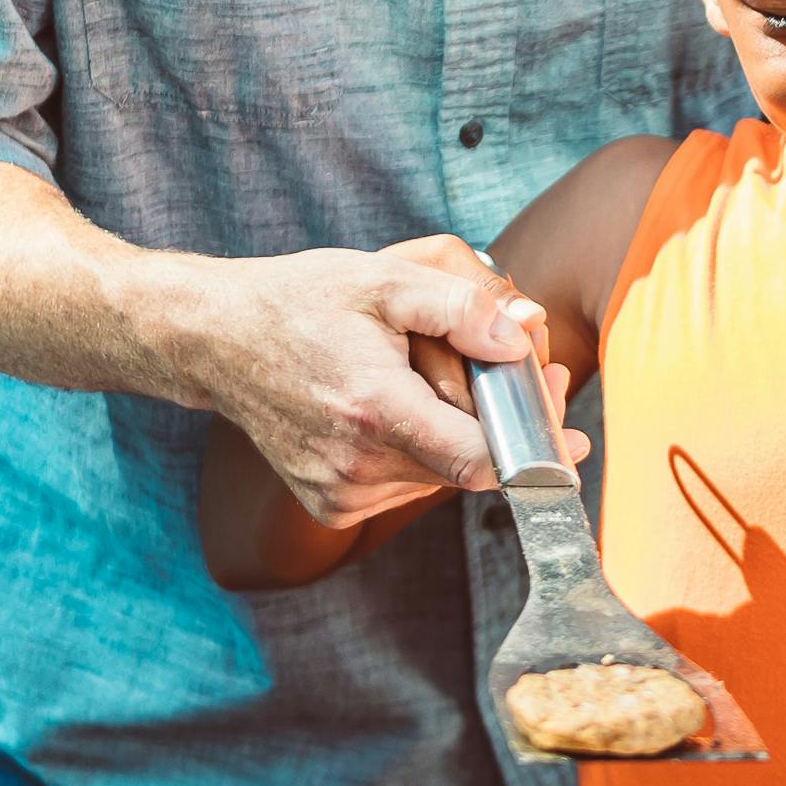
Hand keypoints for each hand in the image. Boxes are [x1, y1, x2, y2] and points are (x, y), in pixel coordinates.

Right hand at [162, 234, 578, 523]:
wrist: (216, 340)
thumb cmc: (300, 301)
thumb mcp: (383, 279)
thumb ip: (460, 305)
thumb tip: (524, 336)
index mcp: (373, 411)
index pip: (479, 461)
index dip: (534, 452)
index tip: (569, 438)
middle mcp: (355, 466)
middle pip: (467, 466)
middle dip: (498, 423)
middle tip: (508, 368)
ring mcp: (340, 494)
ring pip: (439, 477)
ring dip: (456, 435)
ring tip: (429, 377)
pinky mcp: (331, 506)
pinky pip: (406, 484)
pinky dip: (420, 450)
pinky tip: (396, 406)